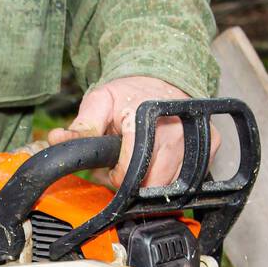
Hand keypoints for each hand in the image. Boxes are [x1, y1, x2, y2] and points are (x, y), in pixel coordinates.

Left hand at [47, 76, 219, 188]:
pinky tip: (162, 161)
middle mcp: (177, 132)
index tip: (112, 169)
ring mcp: (197, 140)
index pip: (131, 173)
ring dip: (154, 182)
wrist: (162, 79)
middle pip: (152, 185)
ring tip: (144, 161)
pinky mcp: (211, 147)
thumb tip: (56, 140)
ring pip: (172, 188)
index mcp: (147, 120)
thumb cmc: (129, 94)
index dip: (117, 178)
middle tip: (127, 165)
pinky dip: (173, 178)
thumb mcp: (99, 102)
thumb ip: (81, 126)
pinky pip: (189, 181)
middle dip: (135, 183)